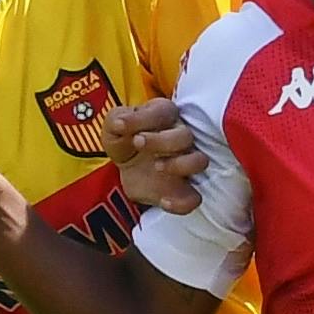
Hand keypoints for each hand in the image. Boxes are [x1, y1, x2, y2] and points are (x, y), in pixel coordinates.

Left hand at [102, 95, 203, 213]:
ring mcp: (184, 163)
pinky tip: (164, 201)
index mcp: (165, 116)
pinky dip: (183, 202)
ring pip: (199, 161)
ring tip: (156, 167)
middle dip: (162, 141)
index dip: (145, 119)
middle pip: (185, 136)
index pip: (165, 111)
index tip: (125, 129)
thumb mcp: (114, 125)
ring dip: (180, 165)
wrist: (126, 164)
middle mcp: (181, 137)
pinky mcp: (182, 189)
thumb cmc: (124, 138)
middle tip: (138, 143)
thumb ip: (117, 120)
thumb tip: (121, 123)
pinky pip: (194, 197)